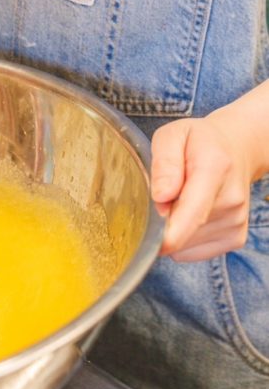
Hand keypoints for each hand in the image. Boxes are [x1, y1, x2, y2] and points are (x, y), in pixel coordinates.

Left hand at [151, 113, 256, 261]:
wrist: (237, 150)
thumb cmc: (199, 142)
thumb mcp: (172, 135)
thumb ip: (165, 163)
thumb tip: (161, 196)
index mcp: (214, 169)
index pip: (193, 210)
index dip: (169, 233)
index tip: (151, 243)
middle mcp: (231, 199)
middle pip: (184, 231)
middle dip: (161, 221)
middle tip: (164, 195)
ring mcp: (236, 222)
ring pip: (185, 246)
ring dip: (173, 230)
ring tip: (181, 200)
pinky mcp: (236, 238)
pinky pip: (192, 252)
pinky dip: (183, 240)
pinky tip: (189, 214)